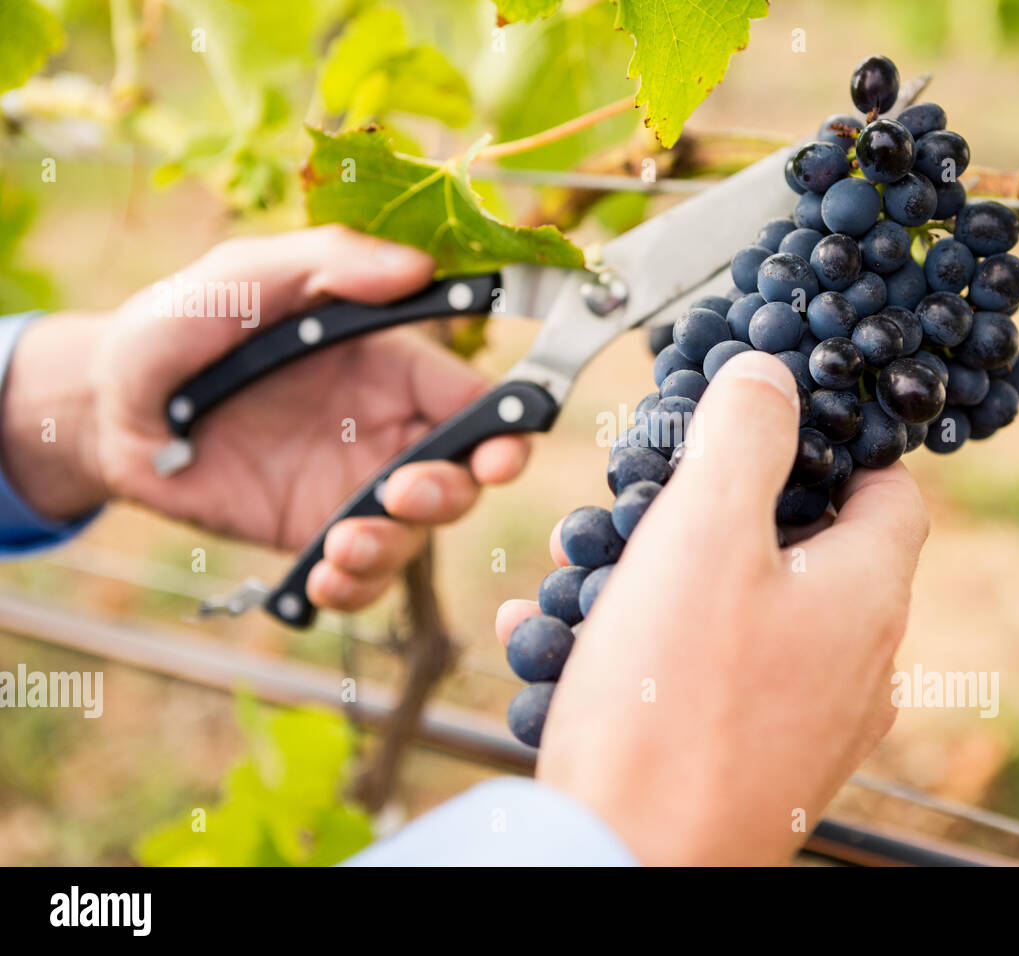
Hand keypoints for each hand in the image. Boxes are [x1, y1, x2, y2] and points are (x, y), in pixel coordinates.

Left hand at [1, 226, 527, 610]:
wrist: (105, 411)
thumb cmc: (176, 327)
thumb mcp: (244, 276)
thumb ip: (326, 263)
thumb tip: (416, 265)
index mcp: (389, 367)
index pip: (473, 400)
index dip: (504, 429)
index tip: (500, 453)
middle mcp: (383, 431)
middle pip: (462, 476)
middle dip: (450, 492)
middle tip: (403, 494)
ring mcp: (350, 488)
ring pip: (416, 534)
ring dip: (394, 546)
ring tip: (340, 544)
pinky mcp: (311, 535)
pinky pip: (359, 576)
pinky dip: (354, 587)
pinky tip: (322, 578)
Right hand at [495, 351, 927, 864]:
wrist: (627, 863)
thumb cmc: (671, 707)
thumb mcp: (703, 534)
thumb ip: (743, 438)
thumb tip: (768, 372)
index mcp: (865, 595)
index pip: (892, 490)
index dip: (837, 447)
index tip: (767, 432)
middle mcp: (859, 664)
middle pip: (812, 550)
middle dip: (723, 511)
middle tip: (647, 502)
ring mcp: (813, 723)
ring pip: (754, 614)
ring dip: (677, 576)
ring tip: (591, 569)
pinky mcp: (761, 765)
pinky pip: (720, 679)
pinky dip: (664, 646)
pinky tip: (580, 641)